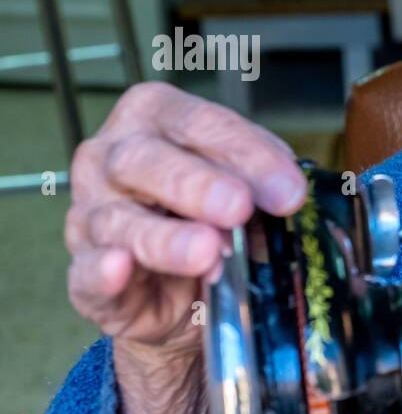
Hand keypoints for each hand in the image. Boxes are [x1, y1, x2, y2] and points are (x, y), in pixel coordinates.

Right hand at [64, 81, 305, 413]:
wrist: (188, 293)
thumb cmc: (218, 220)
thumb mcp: (255, 192)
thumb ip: (273, 187)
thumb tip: (304, 199)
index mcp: (158, 120)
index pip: (200, 123)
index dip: (246, 154)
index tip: (289, 190)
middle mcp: (114, 160)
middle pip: (147, 161)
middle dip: (198, 184)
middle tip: (239, 208)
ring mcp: (93, 216)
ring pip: (119, 220)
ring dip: (165, 237)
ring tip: (208, 251)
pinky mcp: (87, 275)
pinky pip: (86, 272)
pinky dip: (103, 272)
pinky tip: (121, 268)